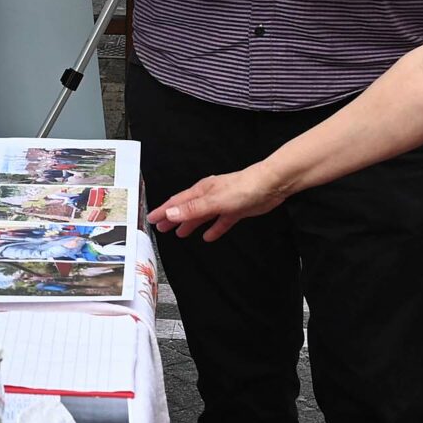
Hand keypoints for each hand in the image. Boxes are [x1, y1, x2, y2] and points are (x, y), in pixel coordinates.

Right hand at [147, 163, 286, 241]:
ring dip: (190, 224)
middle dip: (173, 218)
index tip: (152, 219)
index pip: (177, 203)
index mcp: (201, 191)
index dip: (163, 211)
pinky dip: (213, 229)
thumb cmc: (243, 187)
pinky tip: (209, 236)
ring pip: (201, 216)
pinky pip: (220, 222)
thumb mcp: (214, 201)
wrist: (270, 185)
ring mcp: (222, 203)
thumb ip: (192, 209)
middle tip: (161, 228)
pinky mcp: (235, 210)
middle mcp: (210, 196)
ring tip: (180, 234)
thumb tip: (170, 214)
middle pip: (187, 209)